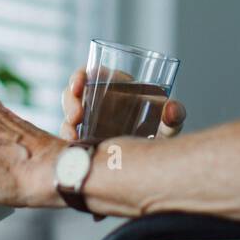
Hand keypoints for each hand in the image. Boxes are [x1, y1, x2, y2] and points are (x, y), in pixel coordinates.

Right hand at [59, 67, 186, 140]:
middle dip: (70, 101)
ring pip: (68, 116)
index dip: (80, 76)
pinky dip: (68, 142)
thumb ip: (174, 116)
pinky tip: (75, 149)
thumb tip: (173, 109)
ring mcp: (88, 123)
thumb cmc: (161, 136)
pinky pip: (70, 139)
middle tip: (77, 117)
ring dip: (66, 124)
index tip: (79, 84)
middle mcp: (98, 102)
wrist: (154, 165)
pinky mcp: (84, 142)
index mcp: (116, 87)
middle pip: (73, 93)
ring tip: (74, 137)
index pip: (91, 74)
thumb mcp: (169, 126)